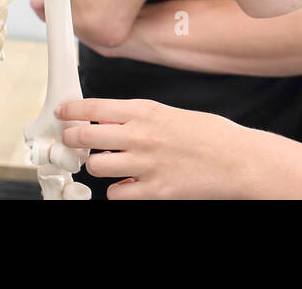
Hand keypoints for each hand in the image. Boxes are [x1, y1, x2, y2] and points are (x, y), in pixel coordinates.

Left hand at [56, 98, 264, 197]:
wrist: (239, 160)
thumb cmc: (212, 136)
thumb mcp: (173, 114)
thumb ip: (140, 118)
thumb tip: (110, 121)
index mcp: (146, 111)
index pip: (94, 107)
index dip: (72, 110)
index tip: (62, 113)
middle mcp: (141, 135)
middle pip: (86, 136)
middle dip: (71, 139)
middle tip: (71, 142)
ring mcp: (146, 164)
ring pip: (96, 166)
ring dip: (97, 166)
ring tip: (107, 165)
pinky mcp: (155, 191)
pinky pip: (117, 194)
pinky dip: (119, 191)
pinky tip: (128, 185)